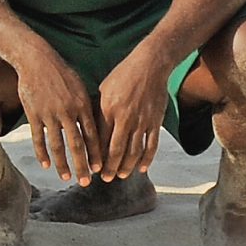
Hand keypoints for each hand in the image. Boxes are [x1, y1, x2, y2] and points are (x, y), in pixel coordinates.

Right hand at [11, 40, 99, 186]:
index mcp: (82, 106)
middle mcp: (68, 112)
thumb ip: (87, 108)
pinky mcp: (34, 114)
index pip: (92, 136)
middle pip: (77, 145)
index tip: (100, 170)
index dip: (96, 154)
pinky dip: (42, 153)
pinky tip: (46, 165)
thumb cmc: (61, 73)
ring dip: (62, 164)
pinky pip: (39, 138)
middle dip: (82, 166)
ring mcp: (50, 114)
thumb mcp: (80, 88)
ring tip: (66, 177)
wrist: (37, 60)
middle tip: (86, 182)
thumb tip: (95, 126)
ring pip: (57, 145)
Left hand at [91, 48, 169, 182]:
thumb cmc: (122, 76)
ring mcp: (142, 121)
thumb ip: (97, 111)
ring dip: (126, 166)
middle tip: (105, 179)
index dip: (96, 157)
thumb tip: (89, 130)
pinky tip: (141, 168)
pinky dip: (146, 159)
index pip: (100, 140)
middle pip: (116, 150)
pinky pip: (151, 145)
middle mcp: (125, 118)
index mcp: (108, 110)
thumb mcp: (103, 90)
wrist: (149, 65)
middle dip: (110, 167)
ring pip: (134, 151)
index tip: (92, 168)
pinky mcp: (156, 121)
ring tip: (120, 176)